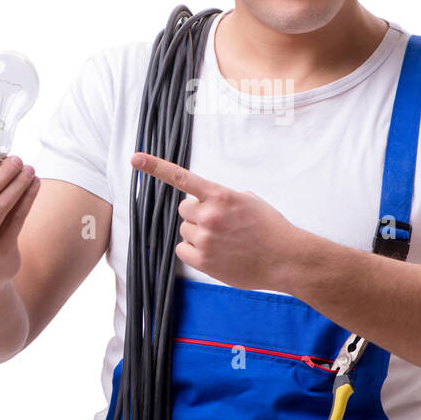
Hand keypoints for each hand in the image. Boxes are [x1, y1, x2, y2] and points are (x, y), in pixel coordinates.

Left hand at [130, 151, 300, 290]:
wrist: (285, 258)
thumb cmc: (270, 227)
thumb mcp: (249, 200)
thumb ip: (223, 197)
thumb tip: (206, 203)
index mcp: (221, 195)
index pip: (182, 177)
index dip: (156, 167)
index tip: (135, 158)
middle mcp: (209, 215)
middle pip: (185, 209)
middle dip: (198, 214)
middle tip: (221, 223)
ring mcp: (204, 239)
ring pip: (185, 230)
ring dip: (198, 234)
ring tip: (224, 241)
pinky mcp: (202, 261)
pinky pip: (182, 250)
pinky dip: (194, 252)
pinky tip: (215, 253)